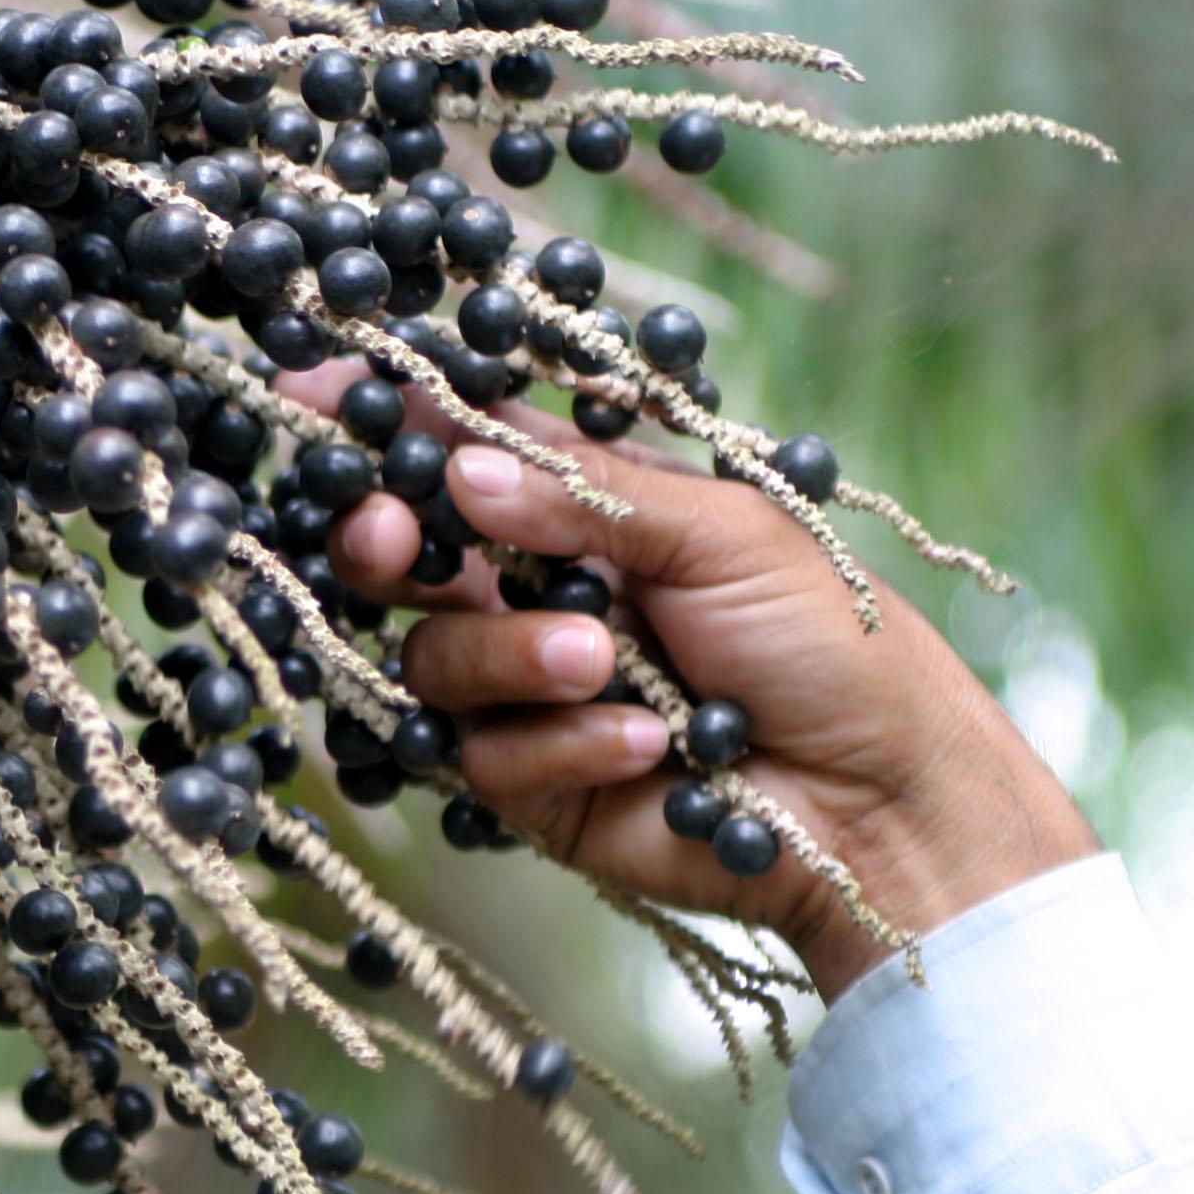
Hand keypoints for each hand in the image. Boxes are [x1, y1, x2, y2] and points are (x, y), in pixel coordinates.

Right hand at [283, 362, 1097, 999]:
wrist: (884, 803)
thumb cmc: (831, 641)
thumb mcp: (723, 532)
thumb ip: (586, 498)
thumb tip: (460, 469)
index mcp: (585, 511)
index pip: (464, 451)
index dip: (383, 423)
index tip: (309, 390)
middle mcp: (537, 592)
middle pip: (406, 558)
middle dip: (388, 541)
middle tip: (396, 538)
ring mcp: (526, 693)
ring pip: (433, 660)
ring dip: (512, 656)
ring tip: (606, 664)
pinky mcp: (532, 787)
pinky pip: (485, 759)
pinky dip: (564, 744)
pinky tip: (649, 745)